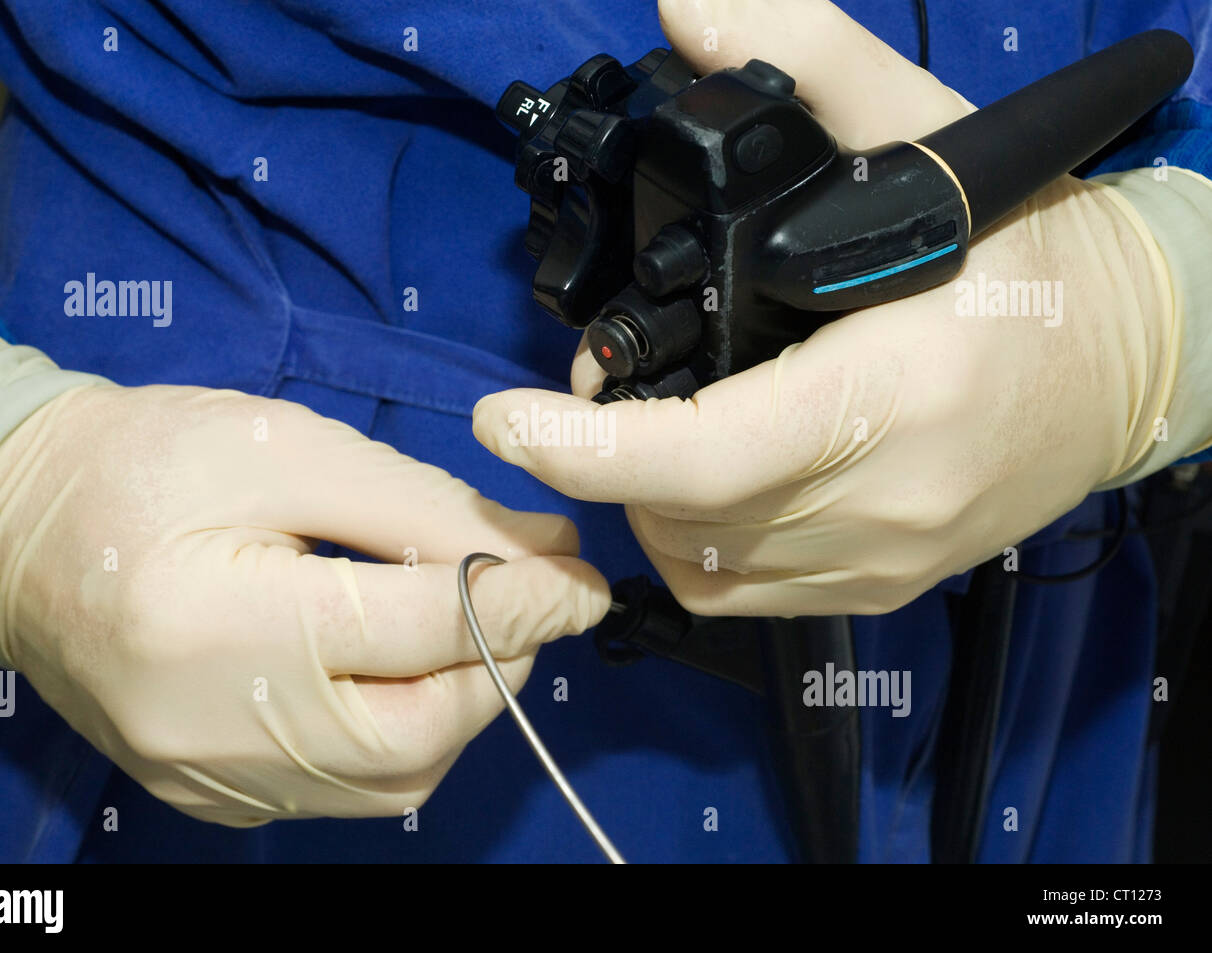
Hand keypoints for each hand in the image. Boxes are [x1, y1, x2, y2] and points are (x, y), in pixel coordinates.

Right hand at [0, 383, 607, 824]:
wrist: (20, 522)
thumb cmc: (148, 460)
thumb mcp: (287, 448)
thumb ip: (421, 506)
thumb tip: (542, 548)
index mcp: (218, 621)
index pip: (417, 630)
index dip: (521, 600)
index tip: (582, 576)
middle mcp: (208, 725)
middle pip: (416, 734)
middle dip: (501, 667)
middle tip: (533, 604)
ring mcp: (206, 775)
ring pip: (392, 781)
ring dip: (461, 707)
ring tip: (474, 630)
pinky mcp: (208, 793)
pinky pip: (343, 794)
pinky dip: (404, 737)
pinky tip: (406, 674)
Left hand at [472, 0, 1180, 616]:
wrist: (1129, 361)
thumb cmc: (1034, 258)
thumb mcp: (933, 139)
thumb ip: (813, 65)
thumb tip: (693, 11)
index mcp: (892, 391)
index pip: (707, 456)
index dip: (585, 449)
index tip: (504, 416)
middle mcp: (885, 496)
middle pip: (683, 513)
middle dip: (602, 462)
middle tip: (585, 402)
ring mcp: (882, 556)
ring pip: (700, 566)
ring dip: (641, 505)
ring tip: (642, 438)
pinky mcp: (881, 586)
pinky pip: (740, 595)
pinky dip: (689, 546)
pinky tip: (694, 489)